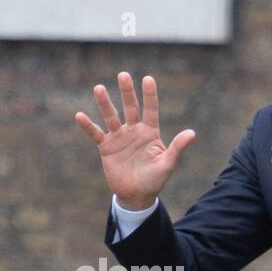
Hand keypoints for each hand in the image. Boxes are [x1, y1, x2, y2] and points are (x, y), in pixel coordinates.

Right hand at [75, 72, 195, 209]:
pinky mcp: (106, 147)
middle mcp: (134, 131)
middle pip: (130, 107)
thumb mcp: (167, 164)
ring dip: (105, 103)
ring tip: (99, 88)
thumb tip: (192, 133)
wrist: (137, 195)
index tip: (148, 79)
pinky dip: (88, 125)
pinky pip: (96, 134)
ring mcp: (119, 138)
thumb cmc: (155, 179)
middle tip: (123, 75)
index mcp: (150, 132)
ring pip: (111, 116)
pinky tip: (79, 115)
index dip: (149, 95)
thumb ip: (177, 147)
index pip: (150, 109)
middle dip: (127, 92)